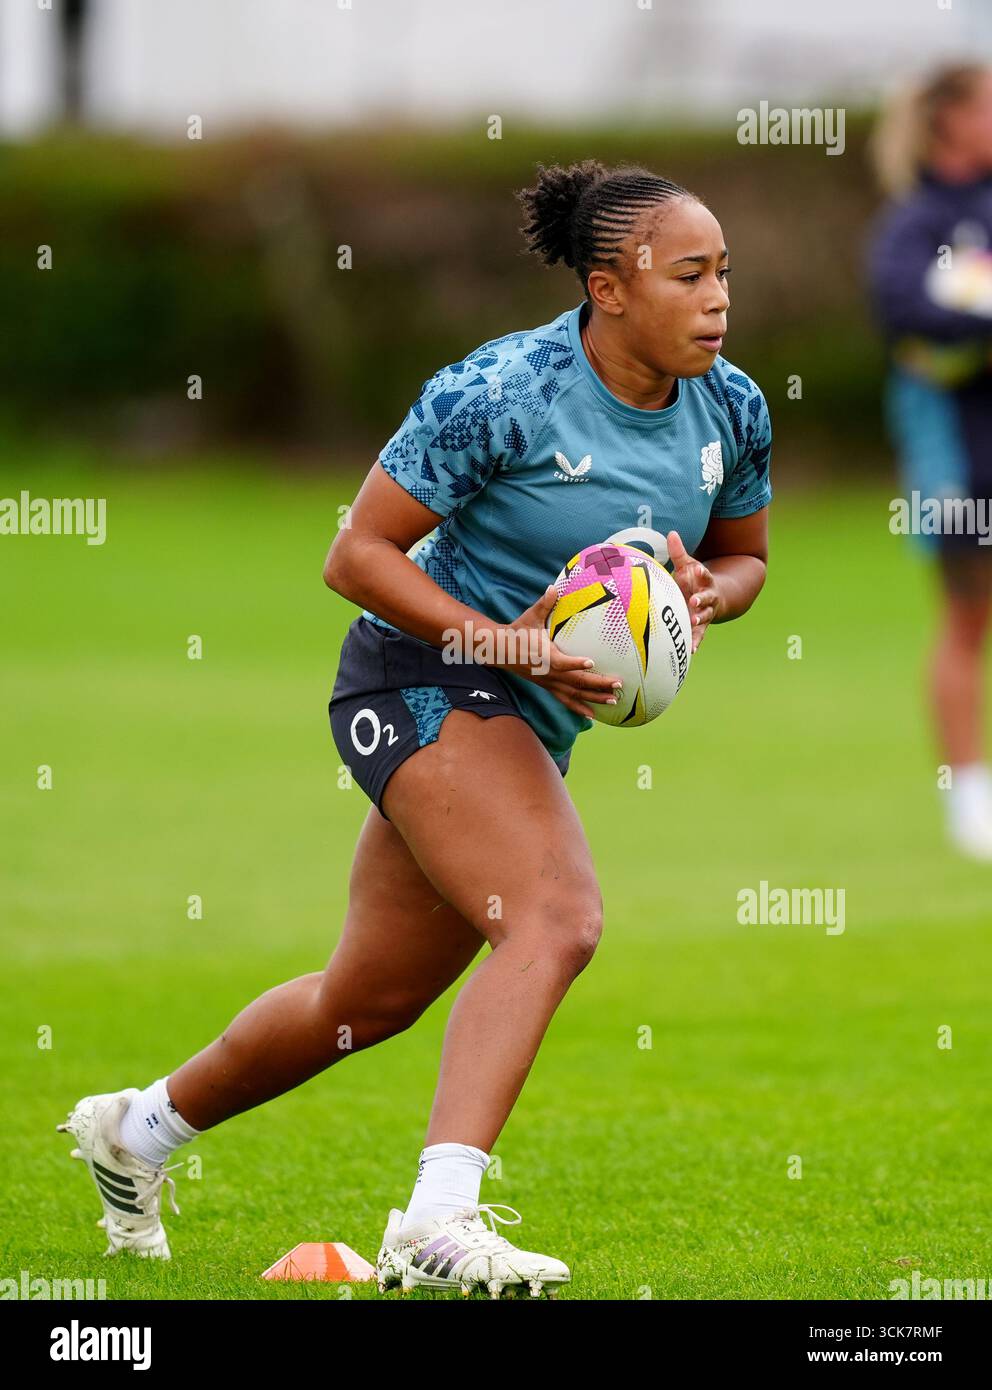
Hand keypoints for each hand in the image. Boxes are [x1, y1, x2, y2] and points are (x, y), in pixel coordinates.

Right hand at [495, 584, 623, 718]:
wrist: (501, 651)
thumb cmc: (518, 631)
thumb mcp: (530, 616)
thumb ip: (545, 603)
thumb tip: (554, 587)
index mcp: (545, 656)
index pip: (562, 662)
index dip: (576, 663)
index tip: (591, 661)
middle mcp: (549, 673)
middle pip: (576, 682)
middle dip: (598, 684)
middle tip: (618, 684)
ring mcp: (549, 683)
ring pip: (574, 695)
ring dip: (594, 698)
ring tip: (614, 701)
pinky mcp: (548, 687)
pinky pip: (566, 700)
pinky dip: (580, 708)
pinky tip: (593, 715)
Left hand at [667, 530, 721, 651]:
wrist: (716, 597)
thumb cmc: (696, 580)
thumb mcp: (688, 565)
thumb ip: (679, 552)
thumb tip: (671, 532)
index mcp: (704, 581)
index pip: (705, 575)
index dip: (702, 573)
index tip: (698, 569)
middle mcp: (708, 598)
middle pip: (706, 598)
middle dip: (701, 600)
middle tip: (694, 601)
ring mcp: (706, 612)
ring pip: (705, 617)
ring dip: (699, 620)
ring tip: (693, 622)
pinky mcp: (701, 626)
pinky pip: (699, 635)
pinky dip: (695, 642)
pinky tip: (691, 651)